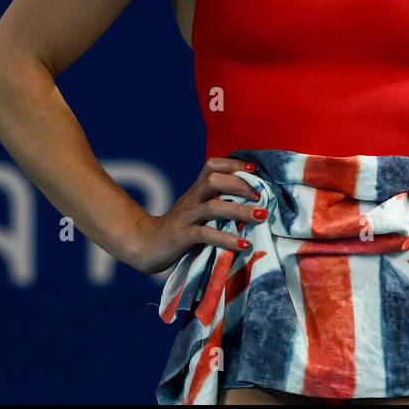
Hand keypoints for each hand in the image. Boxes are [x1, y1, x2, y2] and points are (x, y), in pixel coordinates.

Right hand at [130, 157, 266, 274]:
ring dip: (240, 211)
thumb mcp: (196, 210)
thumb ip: (217, 202)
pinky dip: (226, 238)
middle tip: (260, 197)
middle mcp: (191, 199)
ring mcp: (186, 217)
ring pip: (213, 207)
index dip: (233, 164)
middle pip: (213, 180)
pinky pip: (206, 234)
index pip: (212, 165)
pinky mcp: (182, 236)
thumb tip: (251, 202)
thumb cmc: (179, 228)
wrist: (146, 245)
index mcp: (195, 190)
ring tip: (262, 216)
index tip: (255, 169)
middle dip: (239, 185)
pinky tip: (244, 244)